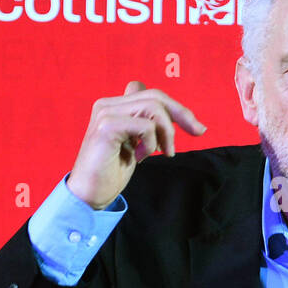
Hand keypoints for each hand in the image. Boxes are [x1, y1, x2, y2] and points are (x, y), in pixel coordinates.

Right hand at [66, 82, 205, 208]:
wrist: (89, 195)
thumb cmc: (111, 172)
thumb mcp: (134, 144)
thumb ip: (145, 125)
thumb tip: (173, 116)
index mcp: (113, 106)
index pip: (149, 92)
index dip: (174, 106)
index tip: (192, 126)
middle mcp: (107, 104)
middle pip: (156, 96)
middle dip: (182, 114)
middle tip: (198, 133)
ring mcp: (106, 113)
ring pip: (154, 107)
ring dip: (167, 132)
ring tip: (164, 153)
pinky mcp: (107, 127)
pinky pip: (145, 126)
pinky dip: (152, 143)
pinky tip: (141, 157)